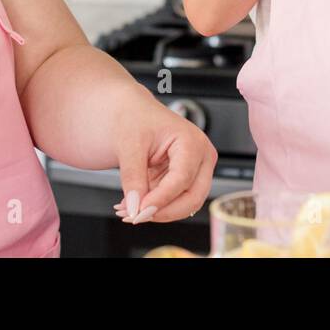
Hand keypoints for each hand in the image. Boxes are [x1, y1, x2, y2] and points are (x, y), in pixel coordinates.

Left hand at [111, 98, 216, 223]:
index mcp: (192, 142)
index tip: (138, 211)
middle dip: (163, 211)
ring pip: (185, 204)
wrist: (133, 113)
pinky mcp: (186, 180)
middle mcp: (201, 157)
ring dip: (157, 212)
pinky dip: (155, 207)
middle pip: (192, 197)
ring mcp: (196, 170)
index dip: (160, 199)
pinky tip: (133, 204)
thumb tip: (135, 209)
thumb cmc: (135, 118)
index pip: (182, 179)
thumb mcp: (129, 144)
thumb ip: (133, 177)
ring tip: (128, 209)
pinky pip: (175, 201)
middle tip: (134, 216)